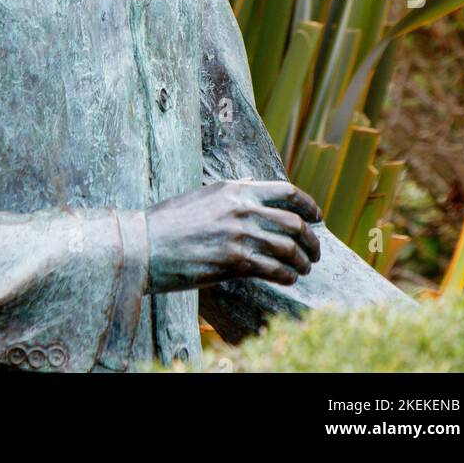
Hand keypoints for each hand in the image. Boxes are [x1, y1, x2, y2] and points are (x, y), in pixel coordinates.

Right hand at [146, 179, 320, 292]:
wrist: (146, 244)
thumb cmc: (170, 222)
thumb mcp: (203, 195)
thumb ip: (232, 190)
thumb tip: (255, 184)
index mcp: (235, 189)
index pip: (286, 191)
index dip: (308, 204)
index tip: (318, 217)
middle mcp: (242, 208)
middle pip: (294, 222)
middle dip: (312, 239)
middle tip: (315, 252)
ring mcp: (239, 235)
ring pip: (288, 248)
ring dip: (302, 262)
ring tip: (303, 269)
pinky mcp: (234, 261)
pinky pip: (274, 269)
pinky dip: (287, 275)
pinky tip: (288, 279)